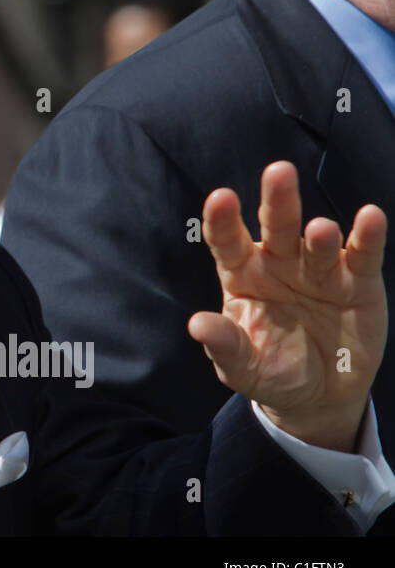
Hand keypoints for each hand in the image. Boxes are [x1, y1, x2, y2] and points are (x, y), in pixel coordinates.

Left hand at [188, 161, 386, 451]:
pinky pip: (362, 256)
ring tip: (320, 230)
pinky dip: (367, 237)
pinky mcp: (357, 283)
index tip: (220, 197)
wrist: (318, 395)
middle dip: (277, 200)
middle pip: (276, 226)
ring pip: (318, 242)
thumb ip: (224, 344)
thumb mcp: (241, 365)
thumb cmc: (270, 370)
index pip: (227, 241)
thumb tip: (197, 325)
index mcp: (242, 275)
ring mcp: (318, 270)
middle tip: (278, 172)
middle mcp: (279, 264)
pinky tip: (370, 217)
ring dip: (319, 234)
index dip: (223, 220)